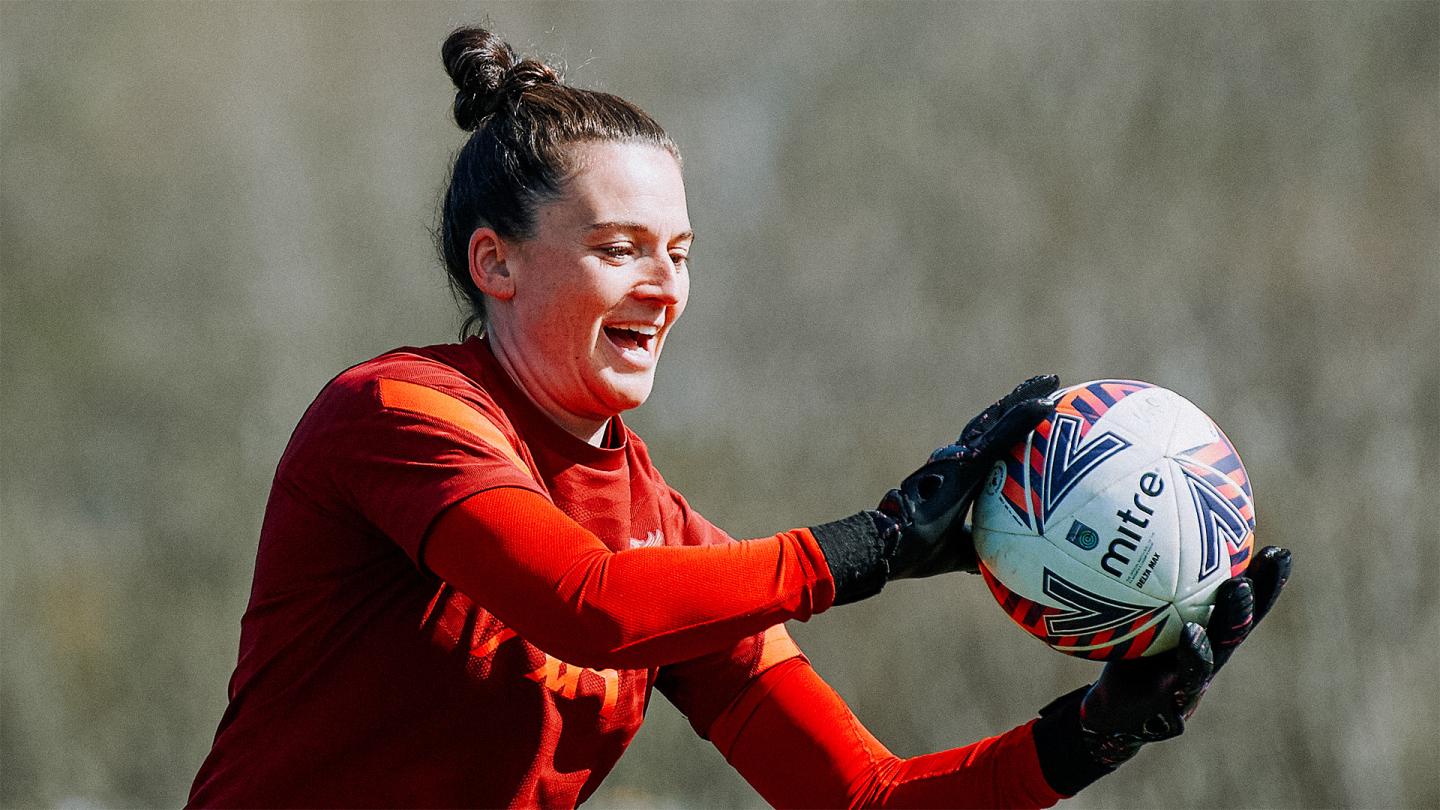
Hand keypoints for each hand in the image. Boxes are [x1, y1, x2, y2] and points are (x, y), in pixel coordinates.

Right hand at [877, 374, 1058, 578]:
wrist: (893, 547)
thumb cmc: (916, 551)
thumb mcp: (957, 552)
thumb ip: (975, 551)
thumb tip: (996, 567)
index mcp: (957, 477)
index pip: (985, 445)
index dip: (1003, 428)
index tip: (1024, 414)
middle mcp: (958, 459)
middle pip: (993, 424)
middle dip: (1015, 404)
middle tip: (1044, 386)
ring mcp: (961, 457)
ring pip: (998, 421)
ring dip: (1022, 399)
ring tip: (1048, 382)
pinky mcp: (966, 461)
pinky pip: (1002, 435)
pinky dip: (1024, 418)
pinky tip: (1046, 403)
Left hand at [1078, 546, 1292, 764]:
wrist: (1112, 713)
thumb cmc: (1126, 654)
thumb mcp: (1130, 616)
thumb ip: (1137, 585)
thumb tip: (1136, 530)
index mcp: (1205, 633)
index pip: (1241, 605)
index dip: (1265, 581)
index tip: (1280, 550)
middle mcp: (1208, 655)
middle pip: (1238, 622)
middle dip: (1257, 590)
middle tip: (1269, 555)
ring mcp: (1194, 681)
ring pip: (1221, 646)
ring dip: (1233, 614)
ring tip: (1237, 586)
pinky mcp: (1174, 702)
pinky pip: (1186, 675)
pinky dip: (1195, 654)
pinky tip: (1194, 633)